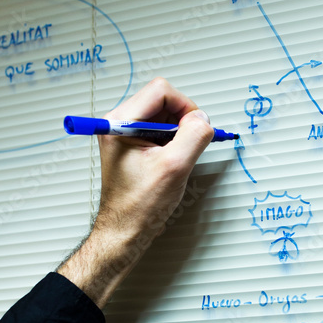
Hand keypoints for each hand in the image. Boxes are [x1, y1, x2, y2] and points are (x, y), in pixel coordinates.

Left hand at [58, 78, 213, 306]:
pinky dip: (173, 142)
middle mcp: (118, 124)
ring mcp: (125, 134)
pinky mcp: (133, 145)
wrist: (124, 231)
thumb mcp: (174, 168)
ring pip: (164, 115)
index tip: (196, 127)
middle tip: (187, 147)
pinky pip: (160, 130)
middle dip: (182, 121)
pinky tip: (172, 162)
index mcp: (119, 123)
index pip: (161, 91)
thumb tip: (204, 119)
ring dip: (178, 133)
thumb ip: (193, 136)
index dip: (185, 106)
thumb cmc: (138, 206)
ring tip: (176, 158)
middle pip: (162, 101)